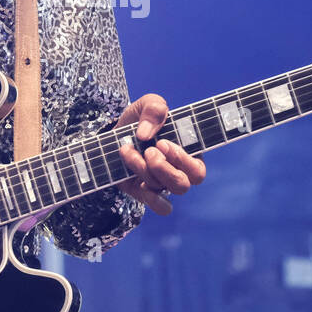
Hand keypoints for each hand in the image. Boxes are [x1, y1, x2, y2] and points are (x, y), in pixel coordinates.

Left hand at [114, 93, 205, 215]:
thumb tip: (146, 133)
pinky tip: (138, 182)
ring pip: (162, 188)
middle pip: (184, 184)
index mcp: (187, 152)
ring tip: (128, 150)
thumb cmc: (140, 119)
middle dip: (164, 168)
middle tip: (149, 150)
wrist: (114, 133)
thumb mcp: (147, 104)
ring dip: (143, 169)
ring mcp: (162, 183)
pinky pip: (160, 207)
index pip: (197, 169)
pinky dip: (151, 199)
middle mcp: (178, 171)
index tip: (161, 142)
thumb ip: (154, 108)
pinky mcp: (145, 192)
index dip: (182, 159)